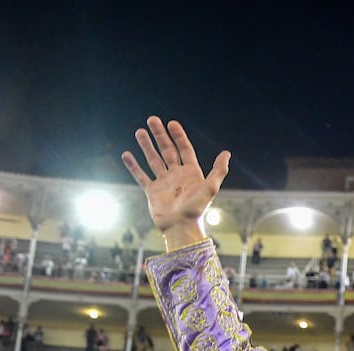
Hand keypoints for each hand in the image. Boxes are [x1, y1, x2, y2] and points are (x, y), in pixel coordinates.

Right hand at [121, 116, 230, 250]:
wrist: (180, 227)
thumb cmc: (196, 209)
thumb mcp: (210, 188)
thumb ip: (218, 170)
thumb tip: (226, 153)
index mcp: (191, 173)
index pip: (184, 149)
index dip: (179, 136)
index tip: (171, 123)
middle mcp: (177, 175)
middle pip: (167, 150)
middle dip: (160, 135)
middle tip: (152, 119)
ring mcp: (164, 183)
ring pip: (153, 160)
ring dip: (146, 146)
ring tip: (140, 132)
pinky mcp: (152, 191)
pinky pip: (141, 176)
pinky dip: (133, 166)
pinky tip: (126, 155)